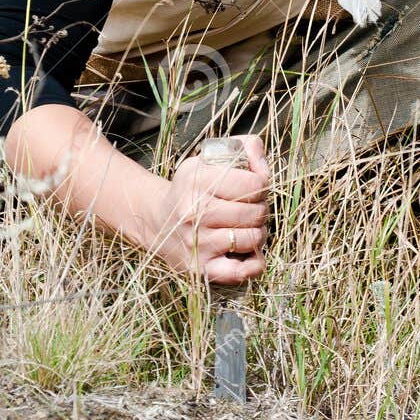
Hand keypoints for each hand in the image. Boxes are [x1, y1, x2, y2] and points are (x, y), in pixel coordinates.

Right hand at [141, 134, 269, 281]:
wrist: (157, 222)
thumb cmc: (193, 189)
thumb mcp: (209, 160)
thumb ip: (242, 148)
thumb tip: (260, 157)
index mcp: (197, 180)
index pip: (254, 184)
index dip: (262, 184)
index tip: (254, 187)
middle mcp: (193, 212)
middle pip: (255, 213)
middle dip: (261, 210)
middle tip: (251, 209)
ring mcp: (196, 242)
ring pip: (251, 239)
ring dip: (258, 234)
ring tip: (247, 228)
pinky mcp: (200, 268)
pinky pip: (239, 272)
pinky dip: (254, 265)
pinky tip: (252, 255)